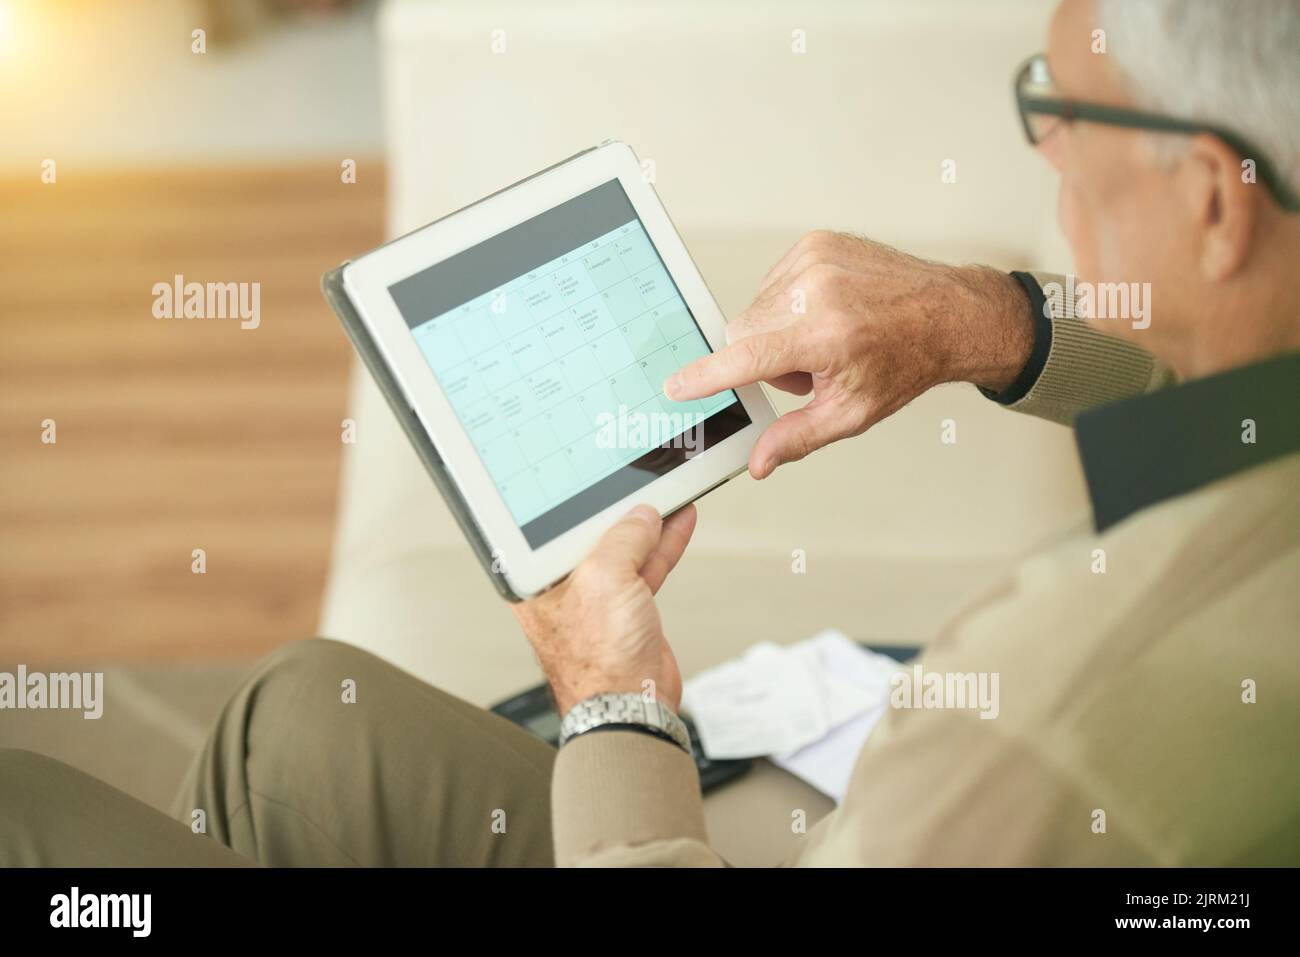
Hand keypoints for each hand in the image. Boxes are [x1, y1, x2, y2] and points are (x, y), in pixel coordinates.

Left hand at [511, 504, 696, 714]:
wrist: (631, 704)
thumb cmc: (599, 659)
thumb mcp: (605, 579)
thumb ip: (623, 538)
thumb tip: (640, 516)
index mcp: (539, 580)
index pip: (557, 527)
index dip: (582, 501)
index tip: (603, 481)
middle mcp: (564, 587)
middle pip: (594, 534)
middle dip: (621, 510)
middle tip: (641, 483)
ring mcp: (598, 598)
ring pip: (625, 548)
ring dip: (650, 524)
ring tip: (669, 495)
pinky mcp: (628, 609)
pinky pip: (646, 566)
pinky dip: (663, 546)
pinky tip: (677, 523)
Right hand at [664, 231, 1033, 478]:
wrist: (947, 314)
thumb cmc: (904, 363)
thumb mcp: (852, 413)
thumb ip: (797, 437)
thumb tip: (757, 463)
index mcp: (826, 336)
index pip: (746, 357)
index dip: (706, 376)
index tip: (677, 386)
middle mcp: (818, 291)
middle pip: (742, 331)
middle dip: (760, 356)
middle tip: (806, 368)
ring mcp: (817, 260)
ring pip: (755, 307)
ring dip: (775, 329)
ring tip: (822, 337)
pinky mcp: (817, 242)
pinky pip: (773, 281)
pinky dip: (789, 302)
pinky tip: (825, 311)